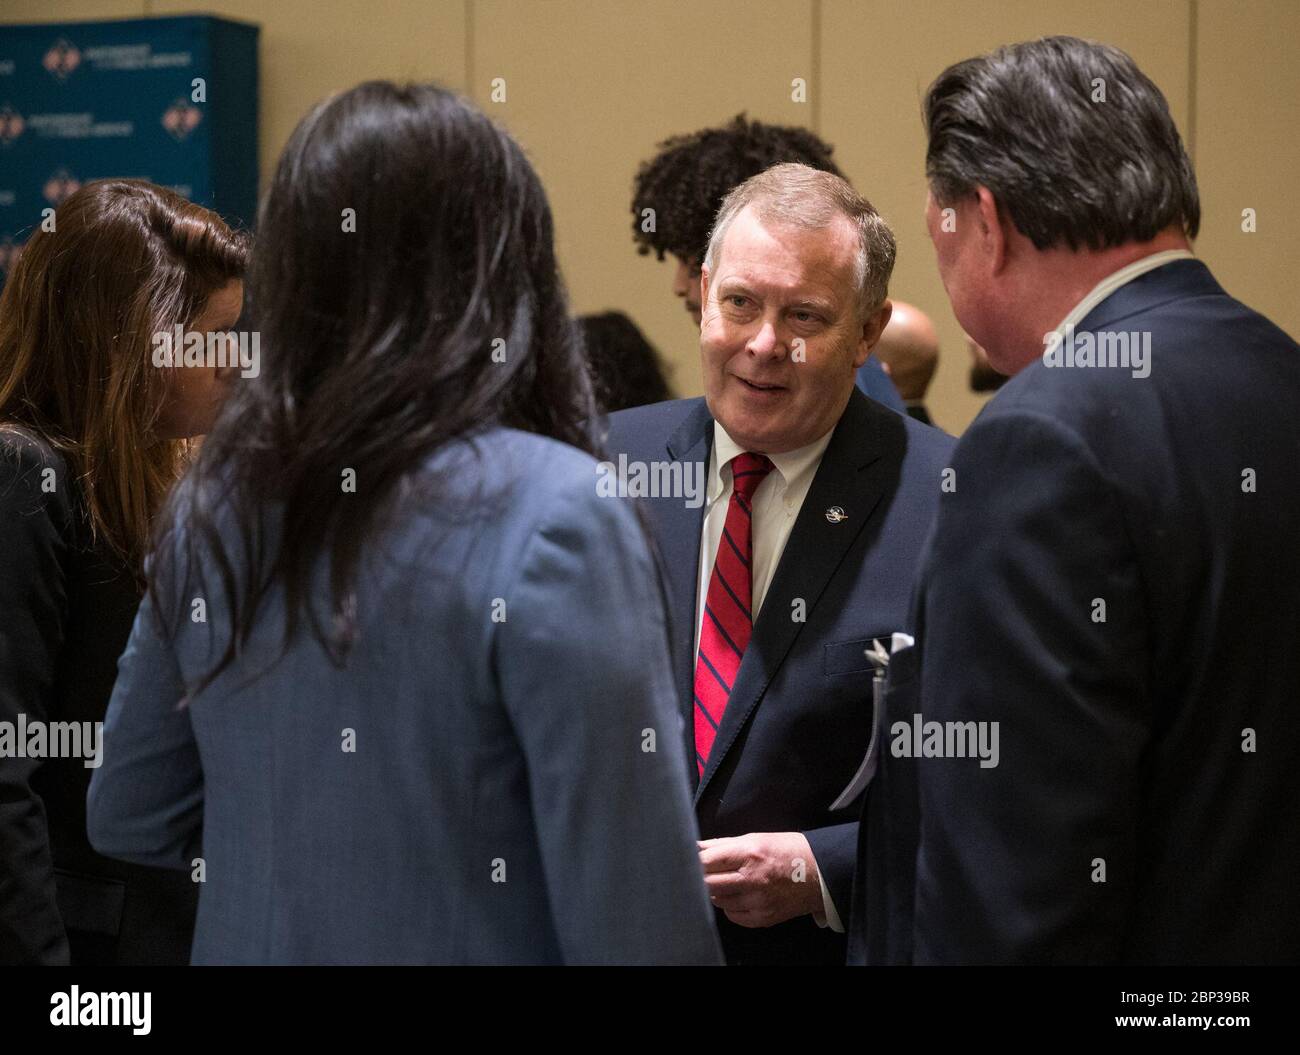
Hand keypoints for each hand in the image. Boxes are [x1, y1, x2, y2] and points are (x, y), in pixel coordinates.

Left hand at [699, 831, 823, 927]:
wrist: (819, 874)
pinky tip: (739, 894)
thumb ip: (722, 844)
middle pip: (708, 883)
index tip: (687, 859)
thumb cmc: (787, 851)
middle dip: (701, 877)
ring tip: (727, 880)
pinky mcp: (763, 918)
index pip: (707, 861)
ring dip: (715, 891)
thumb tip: (695, 847)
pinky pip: (732, 915)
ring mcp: (758, 901)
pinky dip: (729, 905)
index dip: (693, 860)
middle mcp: (753, 879)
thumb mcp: (755, 838)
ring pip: (717, 900)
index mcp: (750, 853)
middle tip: (702, 872)